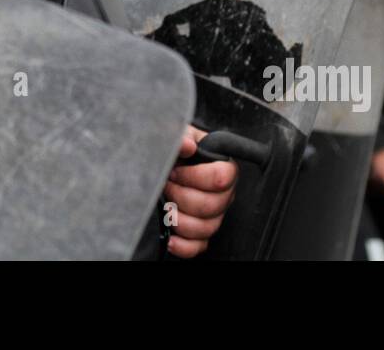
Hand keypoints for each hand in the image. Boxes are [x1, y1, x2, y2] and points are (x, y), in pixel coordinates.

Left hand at [163, 126, 238, 257]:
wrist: (161, 164)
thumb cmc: (173, 150)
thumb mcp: (175, 135)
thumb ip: (181, 136)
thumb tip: (188, 145)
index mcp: (222, 167)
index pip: (223, 177)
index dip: (195, 176)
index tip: (175, 172)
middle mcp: (222, 194)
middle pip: (213, 205)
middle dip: (182, 196)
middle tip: (166, 186)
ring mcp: (213, 216)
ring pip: (207, 228)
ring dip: (180, 219)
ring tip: (165, 207)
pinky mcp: (200, 234)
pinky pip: (199, 247)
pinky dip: (183, 246)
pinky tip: (169, 238)